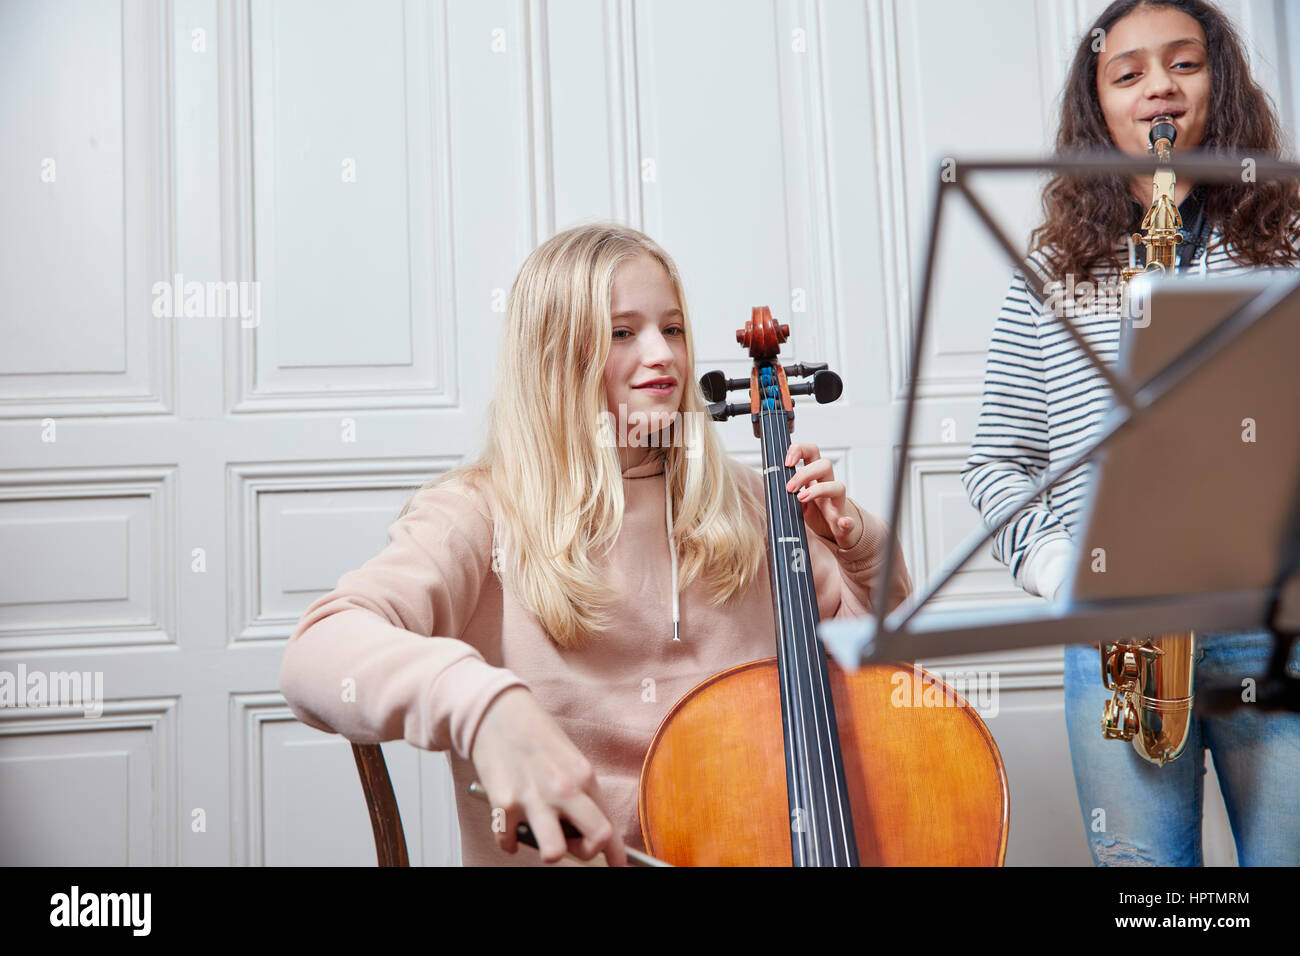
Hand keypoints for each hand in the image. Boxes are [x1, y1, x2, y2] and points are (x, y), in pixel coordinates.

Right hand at [469, 686, 627, 865]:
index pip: (609, 826)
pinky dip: (508, 841)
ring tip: (538, 834)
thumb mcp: (569, 759)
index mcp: (584, 777)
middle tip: (571, 845)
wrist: (496, 712)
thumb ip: (579, 793)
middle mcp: (563, 789)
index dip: (615, 855)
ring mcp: (533, 799)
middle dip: (585, 853)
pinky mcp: (503, 804)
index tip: (618, 867)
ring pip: (553, 853)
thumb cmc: (534, 735)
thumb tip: (585, 829)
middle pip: (594, 841)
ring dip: (546, 850)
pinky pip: (508, 843)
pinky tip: (509, 824)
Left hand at [784, 442, 861, 549]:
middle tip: (789, 487)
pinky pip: (849, 521)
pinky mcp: (843, 524)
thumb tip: (770, 482)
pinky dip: (847, 521)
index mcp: (814, 477)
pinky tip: (842, 523)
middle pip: (825, 465)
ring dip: (820, 490)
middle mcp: (827, 485)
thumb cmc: (812, 510)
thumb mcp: (794, 498)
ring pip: (838, 487)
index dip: (800, 450)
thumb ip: (785, 489)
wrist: (830, 531)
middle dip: (805, 473)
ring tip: (801, 498)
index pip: (811, 452)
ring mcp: (836, 504)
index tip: (787, 462)